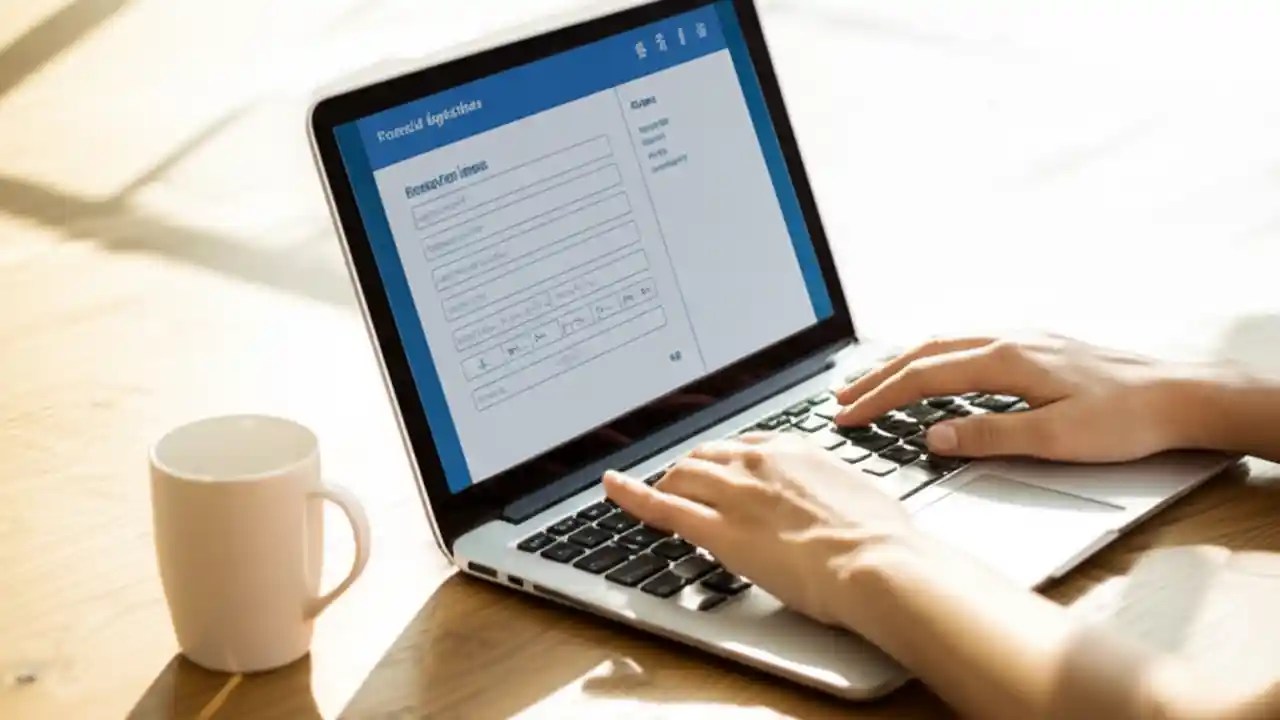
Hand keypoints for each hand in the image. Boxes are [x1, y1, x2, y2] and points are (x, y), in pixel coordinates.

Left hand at [603, 433, 916, 627]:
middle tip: (683, 491)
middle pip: (704, 457)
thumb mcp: (855, 493)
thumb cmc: (880, 538)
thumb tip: (826, 502)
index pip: (741, 446)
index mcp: (792, 449)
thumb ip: (825, 490)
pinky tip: (612, 486)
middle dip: (689, 473)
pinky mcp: (718, 530)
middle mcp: (757, 462)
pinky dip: (630, 495)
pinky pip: (661, 506)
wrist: (878, 562)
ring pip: (680, 477)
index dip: (722, 462)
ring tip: (661, 500)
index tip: (718, 473)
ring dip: (668, 486)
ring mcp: (734, 493)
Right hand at [834, 334, 1206, 461]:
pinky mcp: (1036, 347)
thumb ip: (988, 436)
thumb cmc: (1125, 418)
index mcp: (1004, 360)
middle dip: (876, 376)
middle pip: (923, 353)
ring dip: (902, 364)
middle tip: (840, 398)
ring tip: (872, 382)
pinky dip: (932, 359)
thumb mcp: (1054, 439)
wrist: (1181, 393)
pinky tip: (933, 372)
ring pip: (943, 345)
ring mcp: (1022, 339)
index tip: (847, 417)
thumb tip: (932, 437)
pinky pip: (966, 346)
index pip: (922, 378)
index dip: (879, 398)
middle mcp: (1007, 340)